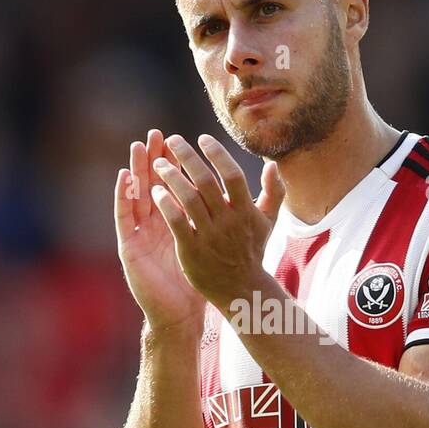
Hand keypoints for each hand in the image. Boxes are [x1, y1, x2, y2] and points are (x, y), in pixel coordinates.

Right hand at [114, 128, 207, 336]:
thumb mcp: (215, 243)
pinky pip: (123, 217)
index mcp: (176, 220)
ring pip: (136, 195)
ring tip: (138, 146)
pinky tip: (124, 177)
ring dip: (136, 170)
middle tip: (158, 134)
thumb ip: (224, 218)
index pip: (174, 185)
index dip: (177, 163)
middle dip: (155, 159)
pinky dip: (122, 196)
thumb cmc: (200, 280)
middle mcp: (155, 224)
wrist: (182, 313)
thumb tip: (240, 194)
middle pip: (153, 184)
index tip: (182, 139)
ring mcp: (140, 234)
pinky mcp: (129, 247)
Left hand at [150, 133, 284, 312]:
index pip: (233, 174)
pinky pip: (177, 222)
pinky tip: (155, 191)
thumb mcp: (268, 221)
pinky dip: (166, 204)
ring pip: (188, 199)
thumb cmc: (252, 250)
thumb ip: (274, 192)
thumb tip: (273, 164)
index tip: (202, 138)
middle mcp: (229, 221)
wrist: (240, 289)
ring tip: (158, 163)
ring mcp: (210, 236)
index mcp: (246, 211)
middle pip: (206, 181)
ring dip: (172, 177)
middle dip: (188, 157)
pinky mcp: (192, 251)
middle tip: (173, 140)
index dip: (218, 153)